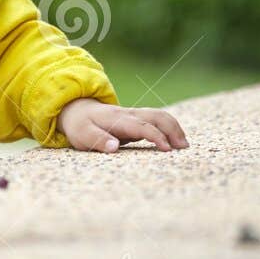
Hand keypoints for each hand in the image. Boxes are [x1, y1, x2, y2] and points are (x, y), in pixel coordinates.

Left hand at [57, 98, 189, 152]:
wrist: (76, 109)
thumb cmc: (80, 125)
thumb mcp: (82, 134)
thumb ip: (97, 140)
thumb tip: (113, 147)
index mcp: (117, 119)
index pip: (141, 126)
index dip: (156, 136)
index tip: (167, 149)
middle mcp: (129, 114)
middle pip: (157, 116)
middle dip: (173, 130)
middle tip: (183, 148)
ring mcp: (134, 116)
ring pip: (159, 116)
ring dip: (174, 128)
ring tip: (184, 146)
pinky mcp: (136, 120)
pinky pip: (157, 121)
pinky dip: (170, 129)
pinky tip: (176, 142)